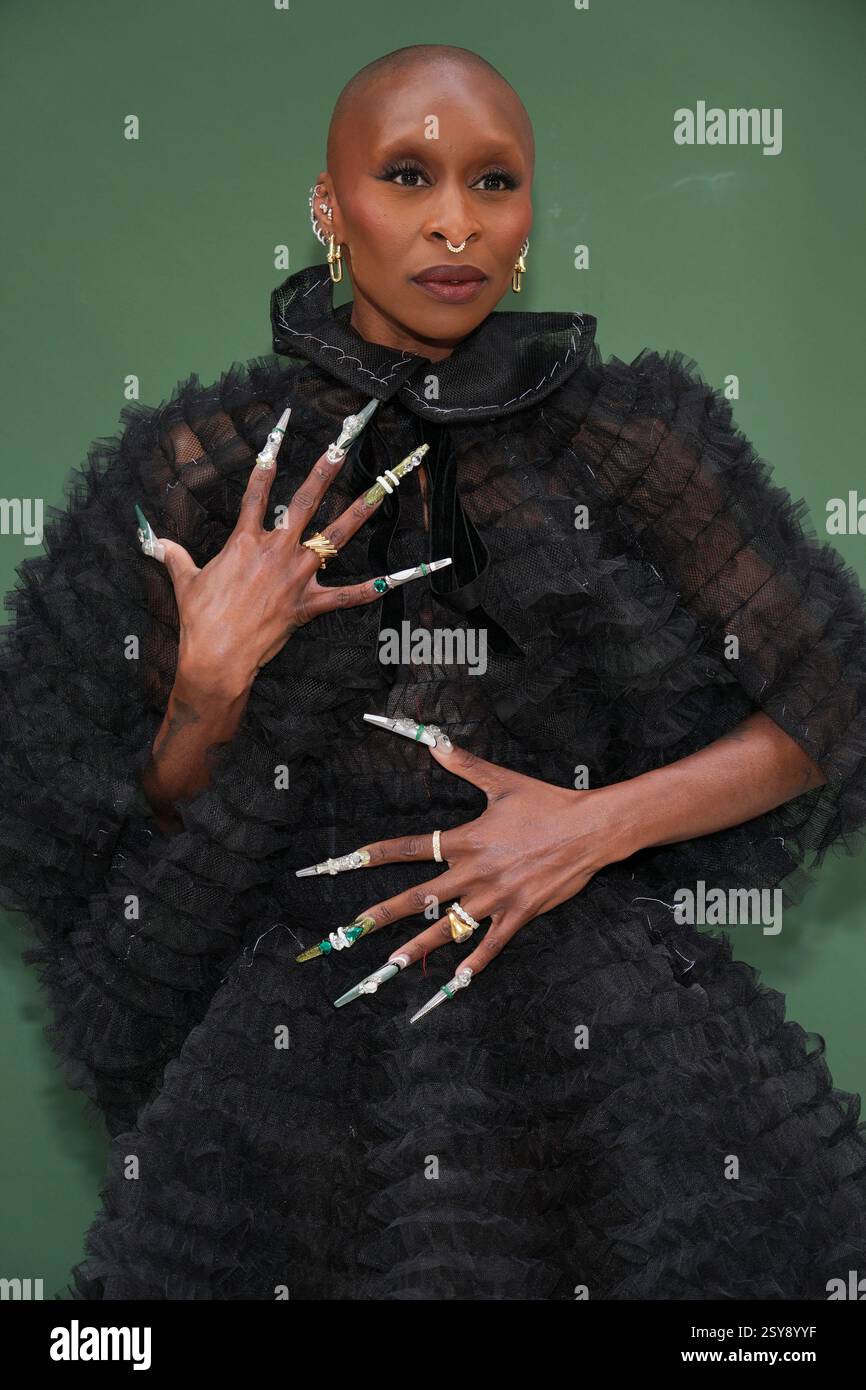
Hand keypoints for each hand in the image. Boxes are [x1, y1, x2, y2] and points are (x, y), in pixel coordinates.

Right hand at [135, 405, 445, 699]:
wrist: (215, 658)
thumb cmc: (199, 620)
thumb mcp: (185, 581)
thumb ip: (173, 554)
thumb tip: (152, 539)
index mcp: (245, 541)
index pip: (257, 489)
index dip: (268, 457)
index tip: (281, 428)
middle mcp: (276, 551)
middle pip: (305, 501)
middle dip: (325, 468)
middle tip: (344, 442)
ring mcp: (296, 577)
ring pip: (335, 536)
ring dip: (361, 509)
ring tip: (383, 488)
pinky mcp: (309, 605)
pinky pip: (348, 596)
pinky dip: (376, 588)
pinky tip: (402, 577)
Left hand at [294, 718, 634, 1018]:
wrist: (590, 830)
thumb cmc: (547, 804)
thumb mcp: (502, 781)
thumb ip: (464, 764)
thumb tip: (434, 742)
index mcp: (466, 840)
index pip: (411, 847)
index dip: (374, 855)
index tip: (344, 862)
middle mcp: (474, 872)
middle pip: (418, 897)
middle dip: (381, 915)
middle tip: (351, 931)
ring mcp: (495, 898)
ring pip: (447, 928)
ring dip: (415, 949)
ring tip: (389, 966)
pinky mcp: (518, 915)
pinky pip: (490, 945)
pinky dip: (471, 965)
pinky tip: (453, 982)